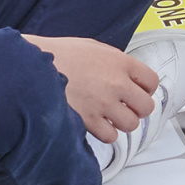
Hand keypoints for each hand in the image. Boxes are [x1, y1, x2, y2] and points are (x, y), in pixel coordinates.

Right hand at [29, 34, 161, 141]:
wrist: (32, 67)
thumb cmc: (58, 54)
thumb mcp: (92, 47)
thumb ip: (113, 60)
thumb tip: (125, 72)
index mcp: (120, 62)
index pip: (152, 81)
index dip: (146, 89)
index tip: (138, 91)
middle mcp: (117, 84)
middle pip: (146, 107)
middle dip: (137, 109)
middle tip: (126, 107)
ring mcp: (103, 104)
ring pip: (131, 124)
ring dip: (122, 123)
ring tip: (110, 117)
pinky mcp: (87, 120)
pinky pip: (110, 136)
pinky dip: (105, 133)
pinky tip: (97, 124)